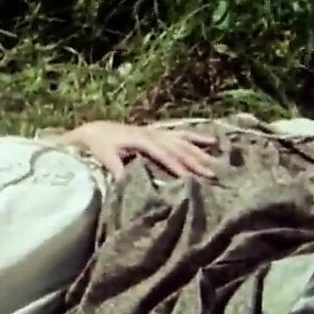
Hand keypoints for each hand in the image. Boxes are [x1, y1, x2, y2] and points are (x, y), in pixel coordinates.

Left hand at [62, 120, 218, 180]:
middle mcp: (154, 134)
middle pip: (179, 148)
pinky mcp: (160, 133)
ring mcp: (159, 132)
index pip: (164, 154)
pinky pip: (182, 134)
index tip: (190, 179)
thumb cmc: (100, 146)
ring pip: (184, 141)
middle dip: (195, 161)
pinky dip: (198, 137)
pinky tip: (213, 140)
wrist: (97, 130)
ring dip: (200, 152)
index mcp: (141, 139)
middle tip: (211, 175)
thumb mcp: (105, 157)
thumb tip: (126, 182)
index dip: (177, 166)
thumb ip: (116, 168)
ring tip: (215, 164)